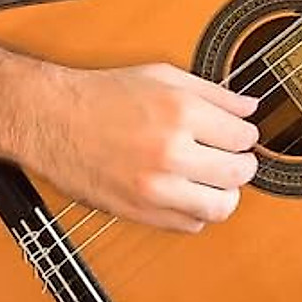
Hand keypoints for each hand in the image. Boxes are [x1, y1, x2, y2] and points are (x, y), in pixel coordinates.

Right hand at [30, 63, 259, 232]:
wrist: (51, 120)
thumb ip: (215, 94)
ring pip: (220, 207)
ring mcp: (154, 187)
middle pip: (239, 173)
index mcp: (182, 113)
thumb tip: (250, 107)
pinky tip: (188, 192)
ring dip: (226, 193)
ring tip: (216, 179)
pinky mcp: (137, 212)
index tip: (239, 134)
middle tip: (235, 156)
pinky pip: (189, 225)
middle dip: (244, 164)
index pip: (244, 136)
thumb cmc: (104, 94)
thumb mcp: (166, 76)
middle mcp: (170, 153)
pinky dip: (196, 212)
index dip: (247, 134)